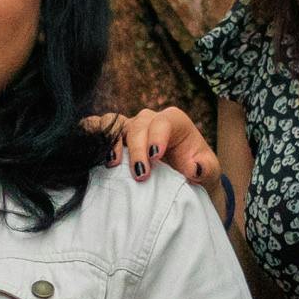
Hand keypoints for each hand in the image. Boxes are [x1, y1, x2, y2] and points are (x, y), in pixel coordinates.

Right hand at [89, 105, 223, 191]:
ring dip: (112, 142)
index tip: (156, 157)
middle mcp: (151, 120)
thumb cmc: (197, 170)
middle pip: (138, 125)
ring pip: (117, 124)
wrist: (183, 178)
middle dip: (138, 148)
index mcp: (175, 122)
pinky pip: (100, 126)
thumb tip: (193, 167)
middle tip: (141, 175)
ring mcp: (131, 128)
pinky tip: (89, 149)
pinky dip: (93, 132)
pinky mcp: (116, 138)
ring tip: (112, 164)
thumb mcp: (210, 172)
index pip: (164, 122)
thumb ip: (206, 169)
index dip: (158, 137)